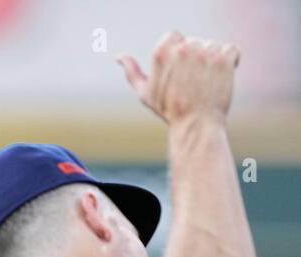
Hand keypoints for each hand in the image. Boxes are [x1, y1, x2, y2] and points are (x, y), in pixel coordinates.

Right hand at [117, 32, 239, 126]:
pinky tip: (221, 78)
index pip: (174, 36)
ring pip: (212, 46)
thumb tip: (119, 57)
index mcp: (161, 53)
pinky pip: (231, 49)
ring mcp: (204, 53)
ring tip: (205, 82)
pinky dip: (231, 62)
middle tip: (192, 82)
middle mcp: (183, 49)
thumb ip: (132, 72)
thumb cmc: (168, 110)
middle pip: (194, 41)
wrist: (195, 126)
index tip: (179, 71)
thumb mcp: (144, 92)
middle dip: (195, 58)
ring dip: (212, 61)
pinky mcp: (224, 59)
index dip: (177, 53)